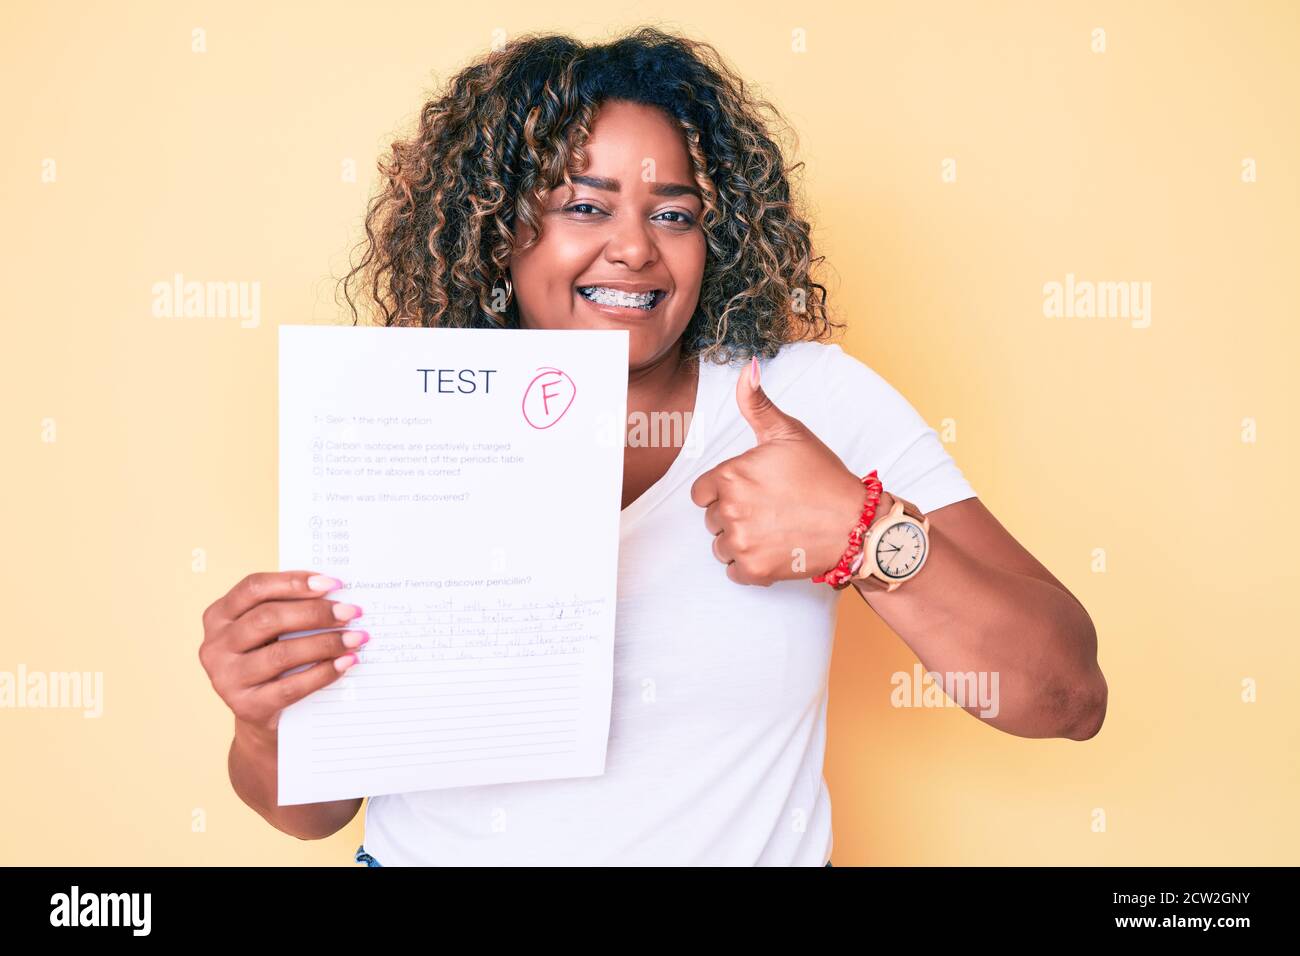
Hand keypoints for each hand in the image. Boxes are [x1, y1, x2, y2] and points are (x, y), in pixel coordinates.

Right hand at [199, 571, 366, 743]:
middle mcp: (215, 646)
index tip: (332, 583)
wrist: (260, 713)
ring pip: (282, 653)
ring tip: (355, 638)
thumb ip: (290, 609)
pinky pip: (291, 686)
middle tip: (350, 612)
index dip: (293, 582)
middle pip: (269, 618)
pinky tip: (345, 663)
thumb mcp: (269, 631)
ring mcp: (226, 678)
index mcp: (218, 616)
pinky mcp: (246, 706)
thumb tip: (336, 596)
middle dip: (316, 613)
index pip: (254, 588)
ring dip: (325, 643)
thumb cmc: (269, 658)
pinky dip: (323, 672)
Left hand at [689, 357, 871, 585]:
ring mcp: (742, 543)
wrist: (856, 524)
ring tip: (774, 528)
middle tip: (770, 509)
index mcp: (731, 476)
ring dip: (740, 540)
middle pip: (712, 519)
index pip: (702, 492)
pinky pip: (734, 571)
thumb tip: (747, 368)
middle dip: (734, 515)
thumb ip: (757, 403)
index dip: (725, 490)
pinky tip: (775, 548)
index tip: (752, 491)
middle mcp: (730, 511)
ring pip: (721, 546)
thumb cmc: (823, 477)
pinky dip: (750, 565)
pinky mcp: (754, 571)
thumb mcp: (790, 433)